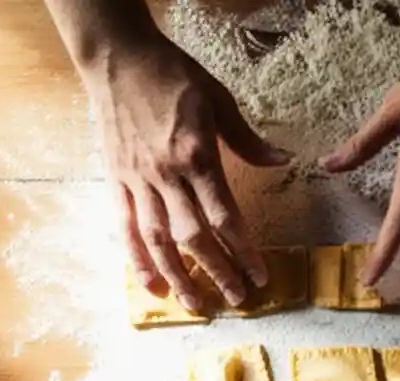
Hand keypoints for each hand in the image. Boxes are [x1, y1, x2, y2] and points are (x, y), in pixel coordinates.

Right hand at [81, 32, 290, 310]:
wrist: (119, 58)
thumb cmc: (172, 74)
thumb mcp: (218, 99)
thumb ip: (248, 140)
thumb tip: (283, 161)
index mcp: (196, 156)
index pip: (225, 216)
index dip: (244, 251)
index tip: (260, 275)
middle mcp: (166, 175)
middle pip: (194, 237)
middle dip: (217, 271)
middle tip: (237, 297)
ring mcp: (137, 181)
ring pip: (158, 240)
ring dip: (179, 275)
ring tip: (196, 303)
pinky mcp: (116, 181)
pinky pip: (125, 227)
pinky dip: (137, 259)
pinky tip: (150, 284)